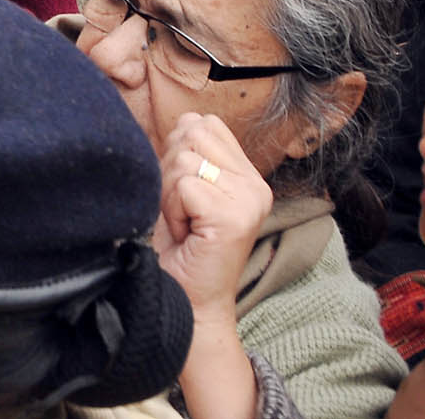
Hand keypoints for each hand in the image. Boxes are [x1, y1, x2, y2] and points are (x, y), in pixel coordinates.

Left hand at [152, 113, 274, 323]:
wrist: (188, 301)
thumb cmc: (181, 248)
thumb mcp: (186, 191)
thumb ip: (190, 154)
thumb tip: (181, 123)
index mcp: (247, 175)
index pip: (204, 123)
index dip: (177, 149)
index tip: (182, 190)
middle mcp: (255, 185)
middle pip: (192, 133)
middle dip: (170, 169)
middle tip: (181, 209)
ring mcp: (248, 200)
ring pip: (184, 159)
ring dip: (169, 193)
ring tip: (184, 223)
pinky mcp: (233, 217)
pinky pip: (183, 186)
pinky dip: (172, 209)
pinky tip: (186, 233)